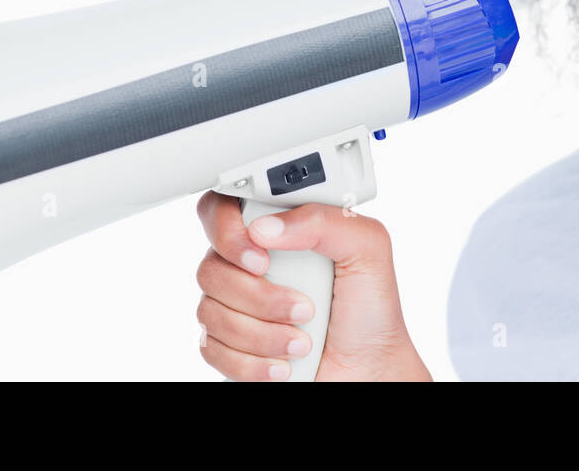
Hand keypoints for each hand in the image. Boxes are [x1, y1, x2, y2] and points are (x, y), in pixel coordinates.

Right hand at [194, 192, 431, 380]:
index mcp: (275, 231)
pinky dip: (251, 363)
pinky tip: (283, 364)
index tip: (261, 259)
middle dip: (259, 297)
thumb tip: (266, 227)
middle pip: (210, 268)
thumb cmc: (369, 309)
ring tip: (302, 341)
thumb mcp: (367, 249)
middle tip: (303, 308)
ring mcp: (235, 305)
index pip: (221, 210)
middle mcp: (248, 264)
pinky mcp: (229, 345)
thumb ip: (324, 221)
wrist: (370, 367)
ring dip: (261, 335)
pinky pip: (211, 349)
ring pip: (209, 312)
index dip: (229, 233)